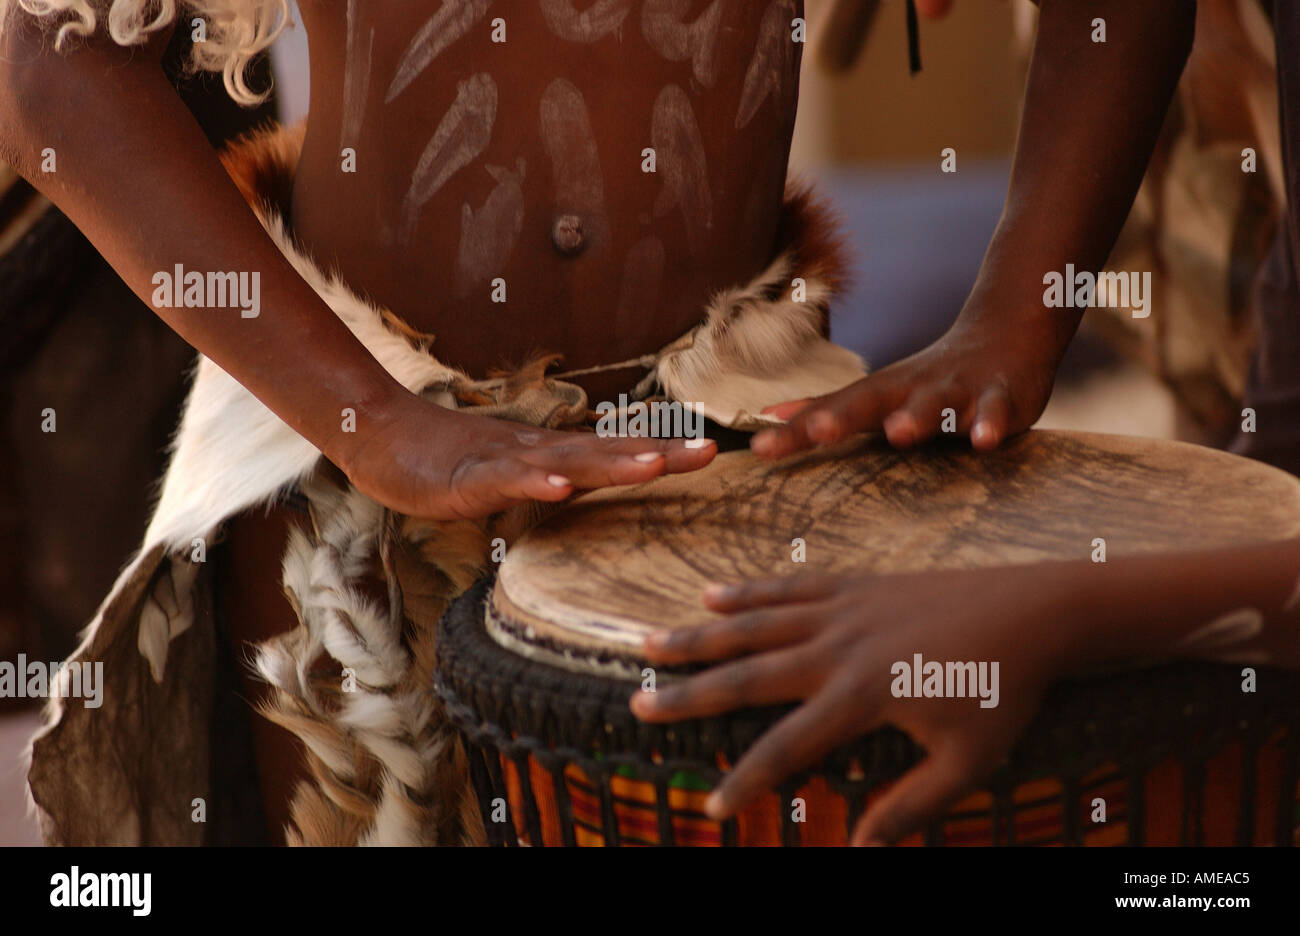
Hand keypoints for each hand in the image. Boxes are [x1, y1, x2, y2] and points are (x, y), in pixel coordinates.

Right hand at [337, 391, 716, 519]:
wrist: (382, 436)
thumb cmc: (449, 459)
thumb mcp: (513, 475)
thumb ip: (553, 481)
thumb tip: (593, 492)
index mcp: (552, 456)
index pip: (617, 453)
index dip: (664, 452)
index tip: (714, 453)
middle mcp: (537, 452)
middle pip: (606, 452)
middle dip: (658, 453)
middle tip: (709, 453)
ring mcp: (503, 462)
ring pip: (565, 461)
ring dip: (611, 463)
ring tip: (653, 466)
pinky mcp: (465, 479)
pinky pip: (504, 481)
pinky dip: (535, 481)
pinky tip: (561, 485)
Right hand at [630, 566, 1076, 844]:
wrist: (1035, 611)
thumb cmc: (1004, 692)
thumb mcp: (967, 764)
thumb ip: (910, 806)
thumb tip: (858, 849)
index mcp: (860, 696)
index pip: (786, 748)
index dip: (746, 782)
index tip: (709, 809)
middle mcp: (837, 649)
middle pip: (746, 676)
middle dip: (688, 694)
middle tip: (638, 705)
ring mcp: (843, 610)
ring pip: (754, 624)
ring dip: (698, 637)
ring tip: (648, 643)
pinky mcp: (856, 585)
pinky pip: (790, 587)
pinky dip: (748, 591)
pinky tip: (712, 595)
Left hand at [752, 308, 1064, 457]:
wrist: (1007, 334)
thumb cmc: (930, 379)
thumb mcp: (877, 393)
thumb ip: (826, 407)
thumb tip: (768, 417)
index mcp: (878, 394)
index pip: (829, 413)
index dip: (795, 432)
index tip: (760, 451)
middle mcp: (910, 389)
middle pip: (871, 402)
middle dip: (843, 417)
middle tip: (817, 431)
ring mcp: (955, 391)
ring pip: (935, 405)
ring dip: (916, 418)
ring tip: (899, 433)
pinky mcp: (999, 397)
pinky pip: (994, 412)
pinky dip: (988, 424)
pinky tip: (983, 440)